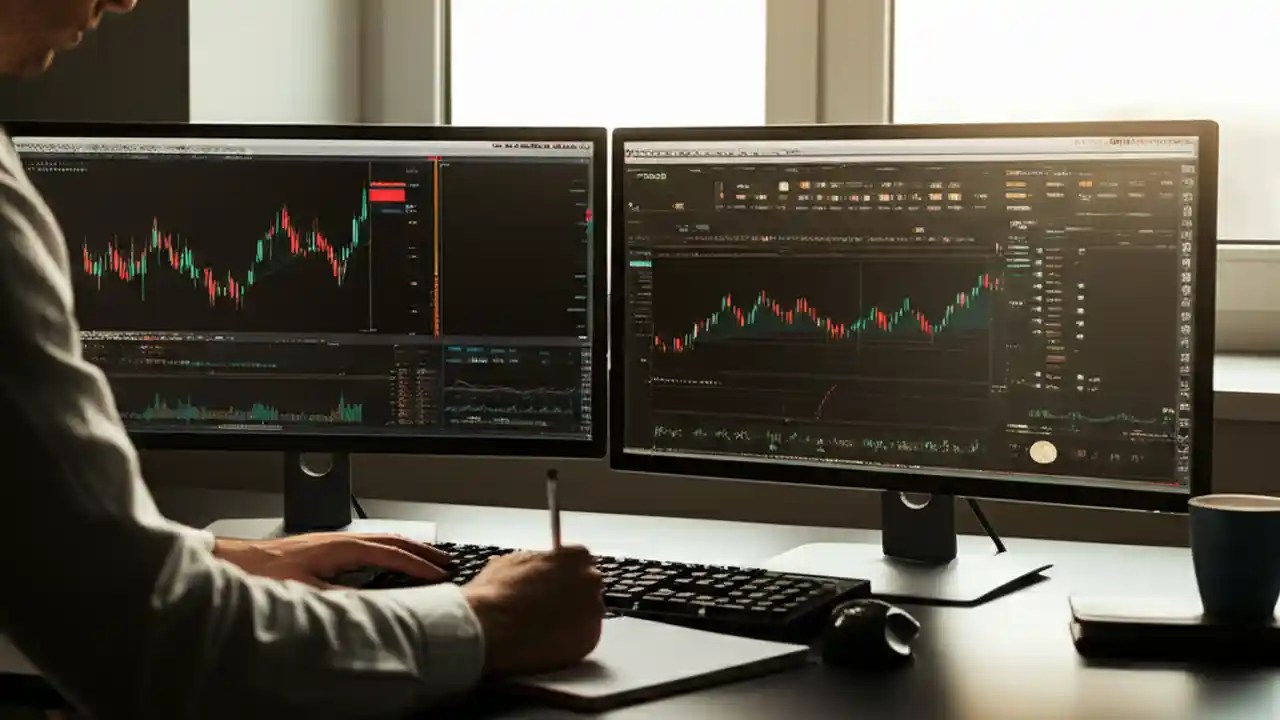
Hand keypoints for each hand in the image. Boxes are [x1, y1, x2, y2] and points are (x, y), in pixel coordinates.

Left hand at [213, 533, 450, 588]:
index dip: (417, 565)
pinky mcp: (324, 550)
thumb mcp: (305, 591)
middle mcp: (339, 540)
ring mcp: (333, 543)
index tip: (438, 573)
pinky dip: (388, 552)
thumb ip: (339, 598)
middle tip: (446, 560)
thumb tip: (369, 604)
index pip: (389, 553)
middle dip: (421, 550)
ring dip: (406, 549)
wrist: (234, 562)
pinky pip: (368, 547)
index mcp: (340, 547)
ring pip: (380, 541)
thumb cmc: (262, 572)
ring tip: (426, 558)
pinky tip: (387, 562)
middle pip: (391, 540)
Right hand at [463, 545, 603, 675]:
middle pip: (587, 588)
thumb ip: (537, 562)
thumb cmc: (496, 592)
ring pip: (586, 616)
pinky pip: (582, 640)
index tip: (553, 585)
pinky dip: (568, 644)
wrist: (489, 629)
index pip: (579, 562)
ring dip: (571, 621)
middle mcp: (592, 580)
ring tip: (543, 630)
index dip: (564, 575)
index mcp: (576, 556)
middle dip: (571, 597)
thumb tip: (539, 569)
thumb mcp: (513, 561)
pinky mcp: (589, 641)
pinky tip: (546, 644)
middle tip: (548, 609)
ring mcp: (594, 611)